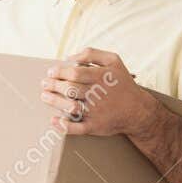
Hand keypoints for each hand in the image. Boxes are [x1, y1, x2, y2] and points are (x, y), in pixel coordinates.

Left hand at [41, 48, 156, 137]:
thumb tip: (69, 57)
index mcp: (102, 77)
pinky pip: (77, 128)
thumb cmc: (121, 83)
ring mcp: (97, 111)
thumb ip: (91, 54)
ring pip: (71, 107)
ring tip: (44, 96)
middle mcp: (99, 94)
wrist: (138, 110)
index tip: (50, 72)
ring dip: (54, 102)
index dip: (59, 72)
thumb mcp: (113, 60)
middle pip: (71, 89)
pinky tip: (53, 120)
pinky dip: (64, 126)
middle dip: (54, 85)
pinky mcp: (96, 126)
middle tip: (44, 84)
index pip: (75, 72)